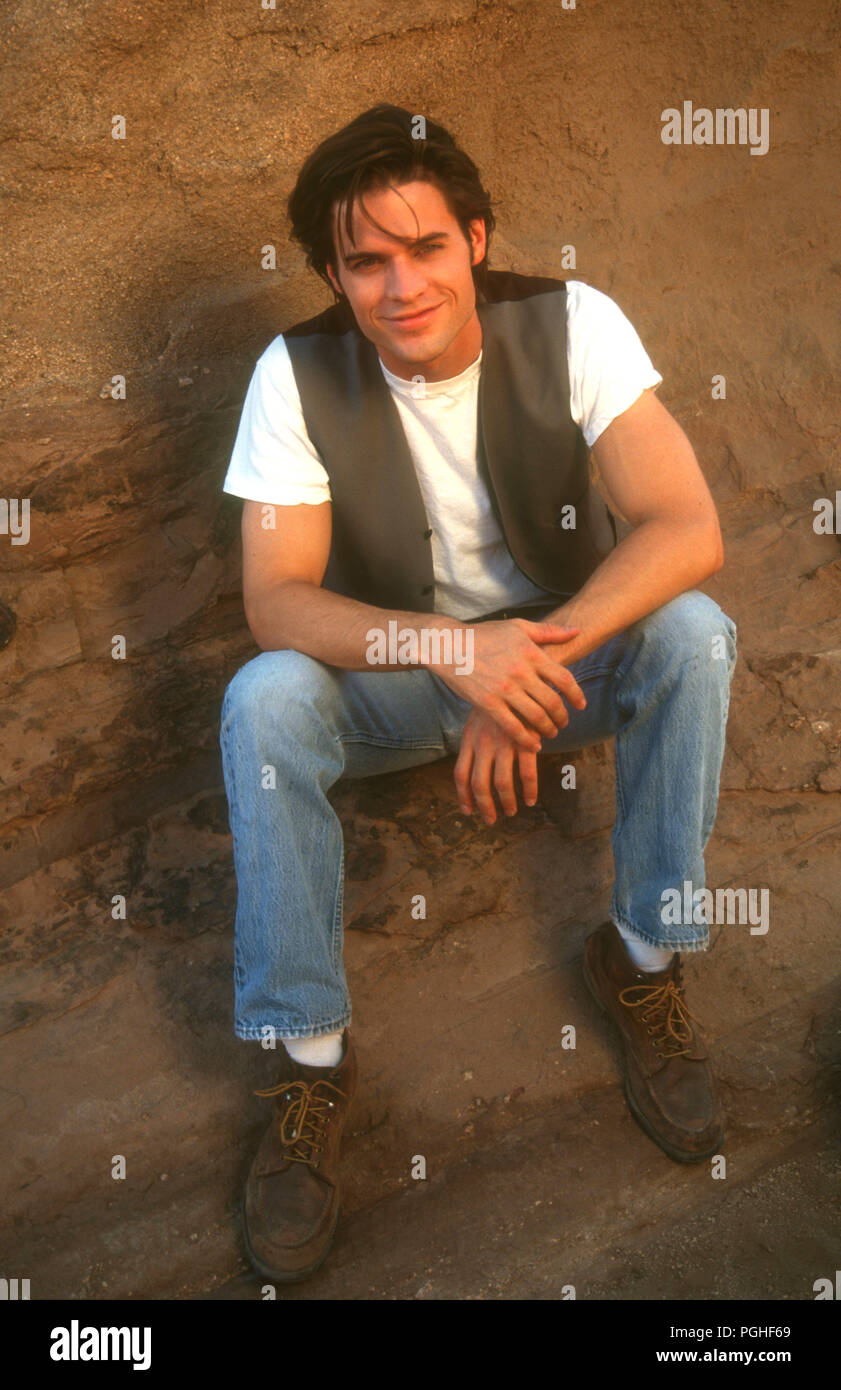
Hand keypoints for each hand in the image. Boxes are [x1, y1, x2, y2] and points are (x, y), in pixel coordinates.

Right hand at [431, 618, 585, 750]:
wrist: (448, 645)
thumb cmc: (484, 634)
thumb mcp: (518, 627)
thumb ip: (549, 631)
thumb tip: (577, 631)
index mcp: (532, 654)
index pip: (564, 679)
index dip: (576, 695)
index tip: (581, 705)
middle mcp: (521, 673)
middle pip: (553, 702)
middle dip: (562, 717)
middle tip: (564, 723)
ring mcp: (505, 689)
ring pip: (536, 717)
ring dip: (548, 729)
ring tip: (550, 733)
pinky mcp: (488, 703)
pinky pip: (513, 726)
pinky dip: (526, 738)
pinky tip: (533, 744)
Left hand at [454, 707, 539, 824]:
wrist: (518, 673)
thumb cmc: (497, 696)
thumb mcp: (477, 715)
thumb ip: (474, 738)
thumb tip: (473, 761)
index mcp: (469, 738)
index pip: (460, 774)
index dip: (463, 796)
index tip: (468, 810)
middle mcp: (483, 743)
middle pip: (479, 783)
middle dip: (485, 806)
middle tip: (490, 819)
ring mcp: (504, 742)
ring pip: (502, 783)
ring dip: (506, 802)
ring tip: (512, 812)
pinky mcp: (525, 740)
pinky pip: (527, 774)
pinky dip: (529, 791)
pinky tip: (531, 799)